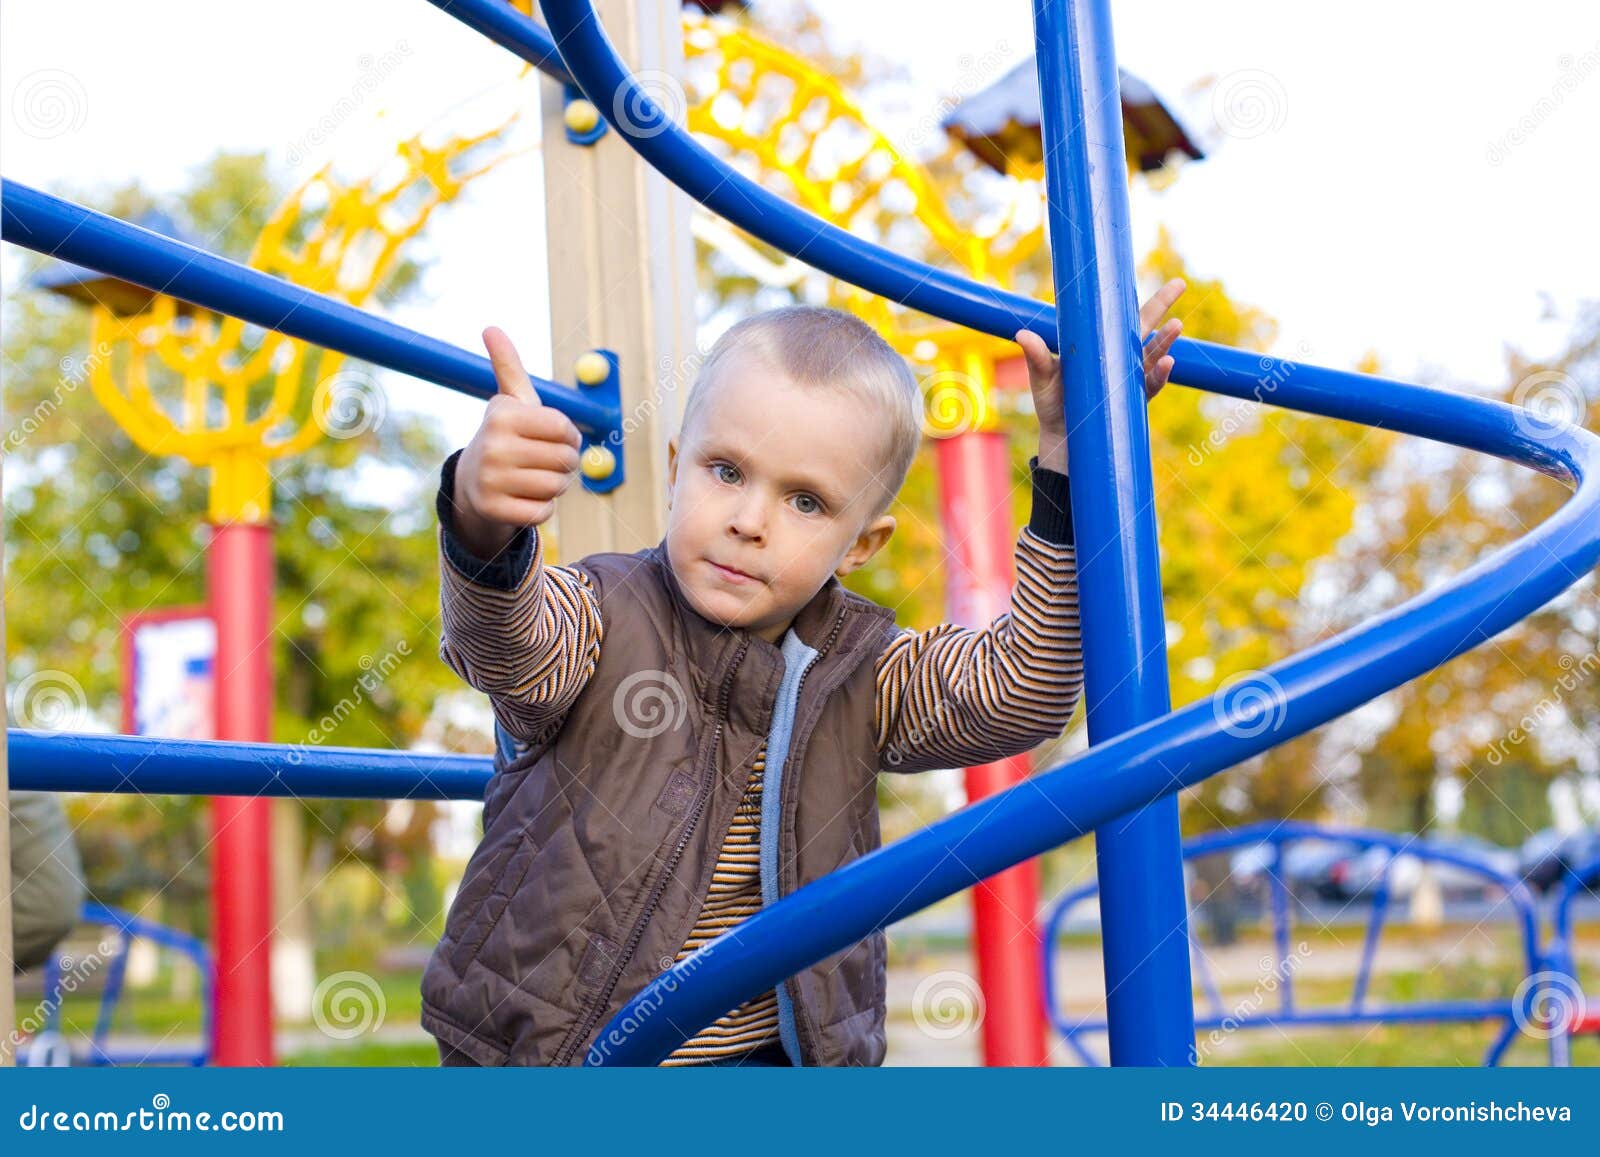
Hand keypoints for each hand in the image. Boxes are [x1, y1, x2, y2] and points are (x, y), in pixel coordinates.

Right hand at [452, 326, 582, 558]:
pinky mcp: (495, 510)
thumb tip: (491, 328)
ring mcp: (491, 481)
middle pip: (565, 460)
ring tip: (535, 478)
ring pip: (557, 487)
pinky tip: (524, 498)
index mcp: (502, 416)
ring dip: (556, 486)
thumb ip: (508, 365)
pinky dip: (542, 508)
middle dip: (565, 462)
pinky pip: (544, 513)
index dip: (569, 435)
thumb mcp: (509, 401)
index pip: (566, 429)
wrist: (471, 482)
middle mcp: (493, 447)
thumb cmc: (505, 436)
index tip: (553, 436)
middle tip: (544, 461)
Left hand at [1013, 277, 1187, 451]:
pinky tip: (1167, 364)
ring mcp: (1128, 378)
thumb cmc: (1052, 402)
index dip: (1129, 298)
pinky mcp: (1132, 400)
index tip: (1134, 275)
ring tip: (1176, 326)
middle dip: (1162, 305)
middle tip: (1179, 283)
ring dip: (1165, 341)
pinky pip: (1149, 386)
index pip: (1120, 316)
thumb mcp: (1042, 377)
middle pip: (1144, 327)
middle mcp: (1119, 358)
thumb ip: (1036, 357)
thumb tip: (1022, 335)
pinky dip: (1159, 376)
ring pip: (1152, 355)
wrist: (1061, 438)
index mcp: (1101, 344)